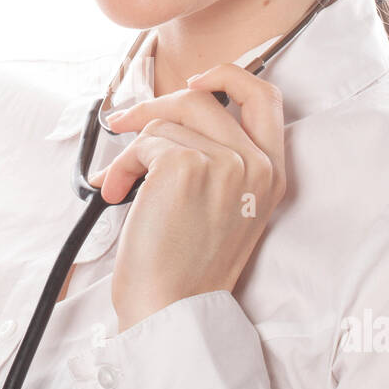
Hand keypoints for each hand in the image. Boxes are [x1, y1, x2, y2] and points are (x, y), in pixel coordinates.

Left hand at [88, 64, 286, 331]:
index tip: (195, 81)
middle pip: (202, 99)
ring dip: (130, 151)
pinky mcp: (186, 166)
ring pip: (165, 123)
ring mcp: (225, 163)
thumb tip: (171, 115)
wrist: (172, 311)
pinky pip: (143, 143)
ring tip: (118, 183)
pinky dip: (121, 167)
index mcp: (272, 175)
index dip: (228, 76)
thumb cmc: (185, 269)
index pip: (265, 97)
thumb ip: (219, 162)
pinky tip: (116, 194)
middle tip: (124, 124)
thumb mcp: (223, 209)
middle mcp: (256, 166)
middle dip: (154, 107)